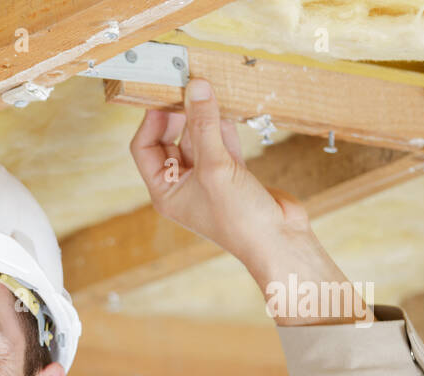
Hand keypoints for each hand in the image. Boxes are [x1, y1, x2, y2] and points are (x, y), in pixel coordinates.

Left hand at [128, 78, 310, 269]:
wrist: (278, 240)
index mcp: (164, 191)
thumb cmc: (239, 218)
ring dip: (203, 117)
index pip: (145, 148)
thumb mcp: (216, 166)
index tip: (164, 94)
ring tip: (208, 89)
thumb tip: (196, 88)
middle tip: (187, 87)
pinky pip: (221, 142)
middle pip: (170, 140)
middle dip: (178, 115)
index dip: (151, 121)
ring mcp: (207, 178)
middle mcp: (182, 185)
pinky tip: (226, 105)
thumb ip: (205, 126)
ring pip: (198, 138)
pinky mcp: (232, 173)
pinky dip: (223, 125)